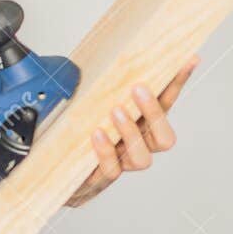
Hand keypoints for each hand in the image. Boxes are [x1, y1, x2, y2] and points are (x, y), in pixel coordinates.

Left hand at [64, 54, 197, 207]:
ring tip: (115, 112)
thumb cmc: (70, 132)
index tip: (186, 61)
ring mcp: (117, 167)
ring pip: (142, 159)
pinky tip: (97, 135)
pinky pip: (110, 171)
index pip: (165, 106)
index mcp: (136, 127)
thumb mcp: (84, 101)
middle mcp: (132, 149)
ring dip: (131, 133)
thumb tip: (105, 51)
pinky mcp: (97, 181)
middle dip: (155, 112)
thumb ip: (98, 82)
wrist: (46, 170)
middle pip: (164, 139)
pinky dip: (105, 152)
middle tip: (138, 89)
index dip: (176, 85)